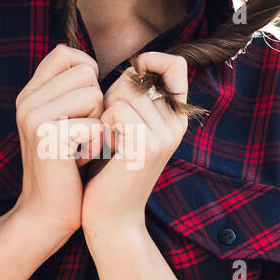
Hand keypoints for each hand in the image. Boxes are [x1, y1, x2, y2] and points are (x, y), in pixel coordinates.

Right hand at [13, 44, 105, 242]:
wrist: (47, 214)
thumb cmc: (67, 168)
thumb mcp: (66, 123)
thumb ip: (71, 93)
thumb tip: (94, 66)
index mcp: (31, 94)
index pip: (65, 53)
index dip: (88, 71)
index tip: (90, 103)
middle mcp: (28, 100)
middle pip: (86, 73)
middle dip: (97, 104)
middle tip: (82, 135)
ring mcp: (34, 116)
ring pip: (93, 95)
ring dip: (98, 124)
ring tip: (81, 147)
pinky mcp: (47, 136)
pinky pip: (94, 123)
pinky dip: (97, 145)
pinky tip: (80, 161)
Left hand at [80, 52, 189, 235]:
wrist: (110, 219)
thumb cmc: (109, 170)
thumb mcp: (127, 126)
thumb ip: (135, 98)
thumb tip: (136, 64)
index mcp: (176, 118)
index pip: (175, 65)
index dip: (149, 60)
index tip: (127, 80)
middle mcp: (177, 125)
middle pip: (140, 77)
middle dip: (113, 93)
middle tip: (107, 125)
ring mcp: (166, 135)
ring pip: (126, 92)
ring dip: (105, 110)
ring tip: (106, 139)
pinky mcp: (148, 147)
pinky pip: (117, 111)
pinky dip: (102, 125)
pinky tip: (103, 147)